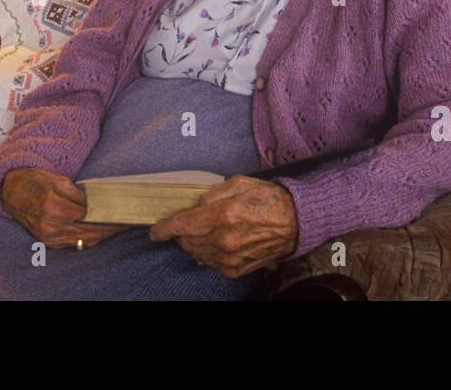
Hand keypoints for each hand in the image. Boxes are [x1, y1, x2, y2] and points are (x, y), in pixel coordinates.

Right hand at [1, 167, 125, 248]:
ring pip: (82, 240)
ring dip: (102, 236)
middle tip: (126, 222)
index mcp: (53, 206)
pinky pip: (73, 243)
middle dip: (109, 228)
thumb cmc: (35, 181)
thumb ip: (79, 193)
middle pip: (88, 231)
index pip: (89, 216)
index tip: (123, 214)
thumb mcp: (58, 179)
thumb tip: (98, 202)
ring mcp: (48, 236)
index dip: (108, 217)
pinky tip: (100, 233)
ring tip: (117, 228)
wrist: (12, 191)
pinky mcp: (48, 241)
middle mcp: (51, 225)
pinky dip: (88, 239)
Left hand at [148, 176, 297, 277]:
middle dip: (181, 233)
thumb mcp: (239, 182)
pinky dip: (207, 253)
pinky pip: (210, 263)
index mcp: (224, 214)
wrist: (294, 222)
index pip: (183, 224)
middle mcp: (225, 239)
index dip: (164, 228)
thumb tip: (195, 204)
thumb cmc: (267, 199)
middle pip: (187, 241)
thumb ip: (212, 192)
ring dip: (194, 243)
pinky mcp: (236, 268)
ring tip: (205, 232)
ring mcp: (230, 257)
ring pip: (196, 253)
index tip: (155, 231)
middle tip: (187, 224)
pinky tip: (216, 243)